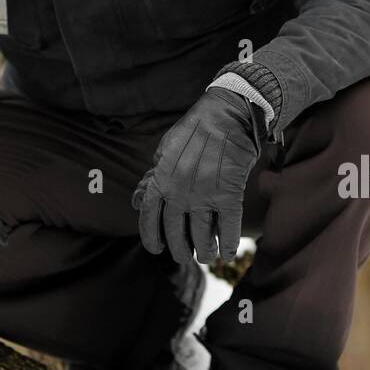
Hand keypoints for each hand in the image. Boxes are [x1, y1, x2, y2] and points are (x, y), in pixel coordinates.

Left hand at [132, 89, 259, 263]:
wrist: (227, 114)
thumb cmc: (195, 131)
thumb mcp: (165, 150)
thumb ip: (154, 177)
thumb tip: (140, 202)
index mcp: (160, 180)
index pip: (149, 218)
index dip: (151, 237)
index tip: (157, 248)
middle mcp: (180, 192)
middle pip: (176, 233)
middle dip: (180, 249)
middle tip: (184, 255)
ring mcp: (205, 196)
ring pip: (202, 237)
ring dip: (204, 251)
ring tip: (206, 254)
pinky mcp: (230, 196)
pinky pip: (229, 230)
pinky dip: (229, 245)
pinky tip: (228, 252)